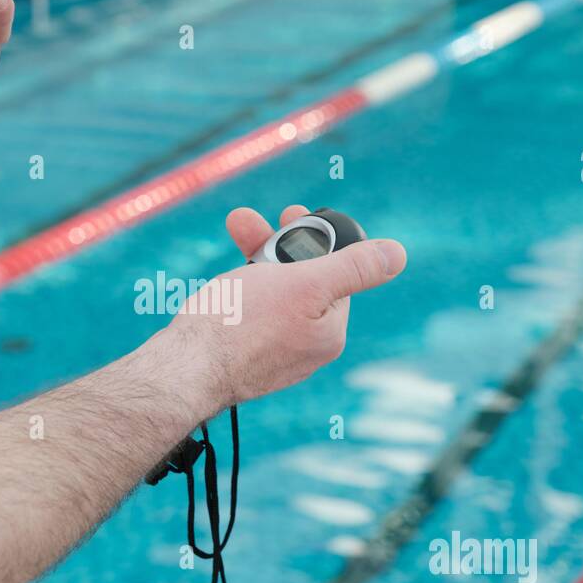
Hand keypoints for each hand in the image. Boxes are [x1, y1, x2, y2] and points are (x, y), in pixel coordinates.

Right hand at [169, 205, 406, 408]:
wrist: (184, 367)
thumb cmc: (239, 323)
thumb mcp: (304, 284)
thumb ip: (353, 268)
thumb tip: (398, 254)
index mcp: (329, 332)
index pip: (334, 273)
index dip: (312, 239)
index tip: (290, 215)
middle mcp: (306, 348)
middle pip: (301, 282)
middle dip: (276, 245)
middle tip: (248, 222)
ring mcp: (273, 355)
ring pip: (272, 295)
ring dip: (253, 259)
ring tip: (234, 230)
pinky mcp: (243, 357)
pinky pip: (249, 315)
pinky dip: (238, 290)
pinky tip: (223, 282)